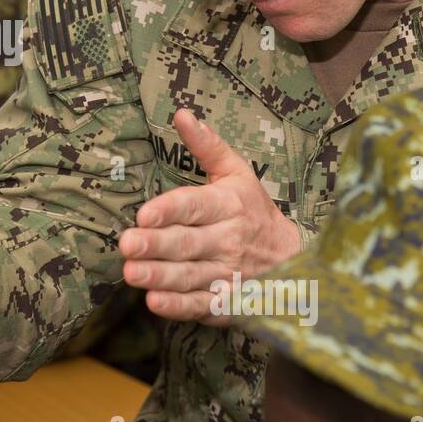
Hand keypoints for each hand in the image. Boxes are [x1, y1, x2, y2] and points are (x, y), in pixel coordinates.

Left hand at [118, 108, 301, 324]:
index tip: (144, 215)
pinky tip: (155, 303)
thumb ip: (207, 146)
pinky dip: (179, 307)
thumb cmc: (254, 210)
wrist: (295, 259)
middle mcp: (230, 239)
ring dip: (161, 276)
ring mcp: (229, 273)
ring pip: (191, 276)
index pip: (195, 206)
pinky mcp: (228, 303)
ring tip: (132, 274)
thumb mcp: (237, 173)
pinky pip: (202, 305)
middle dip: (156, 245)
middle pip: (188, 243)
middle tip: (127, 244)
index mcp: (229, 204)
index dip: (169, 210)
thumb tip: (181, 114)